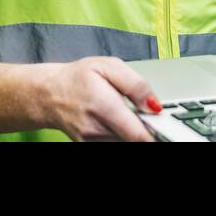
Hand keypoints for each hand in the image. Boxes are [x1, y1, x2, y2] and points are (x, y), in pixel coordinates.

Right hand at [39, 56, 159, 141]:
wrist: (50, 95)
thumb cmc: (78, 78)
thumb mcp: (108, 66)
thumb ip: (135, 85)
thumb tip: (154, 105)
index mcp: (103, 105)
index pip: (138, 134)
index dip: (156, 133)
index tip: (165, 127)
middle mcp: (96, 129)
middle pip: (135, 140)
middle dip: (145, 129)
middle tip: (143, 114)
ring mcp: (92, 143)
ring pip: (126, 143)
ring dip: (133, 133)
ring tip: (125, 116)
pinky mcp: (91, 148)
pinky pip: (116, 145)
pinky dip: (122, 136)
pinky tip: (117, 124)